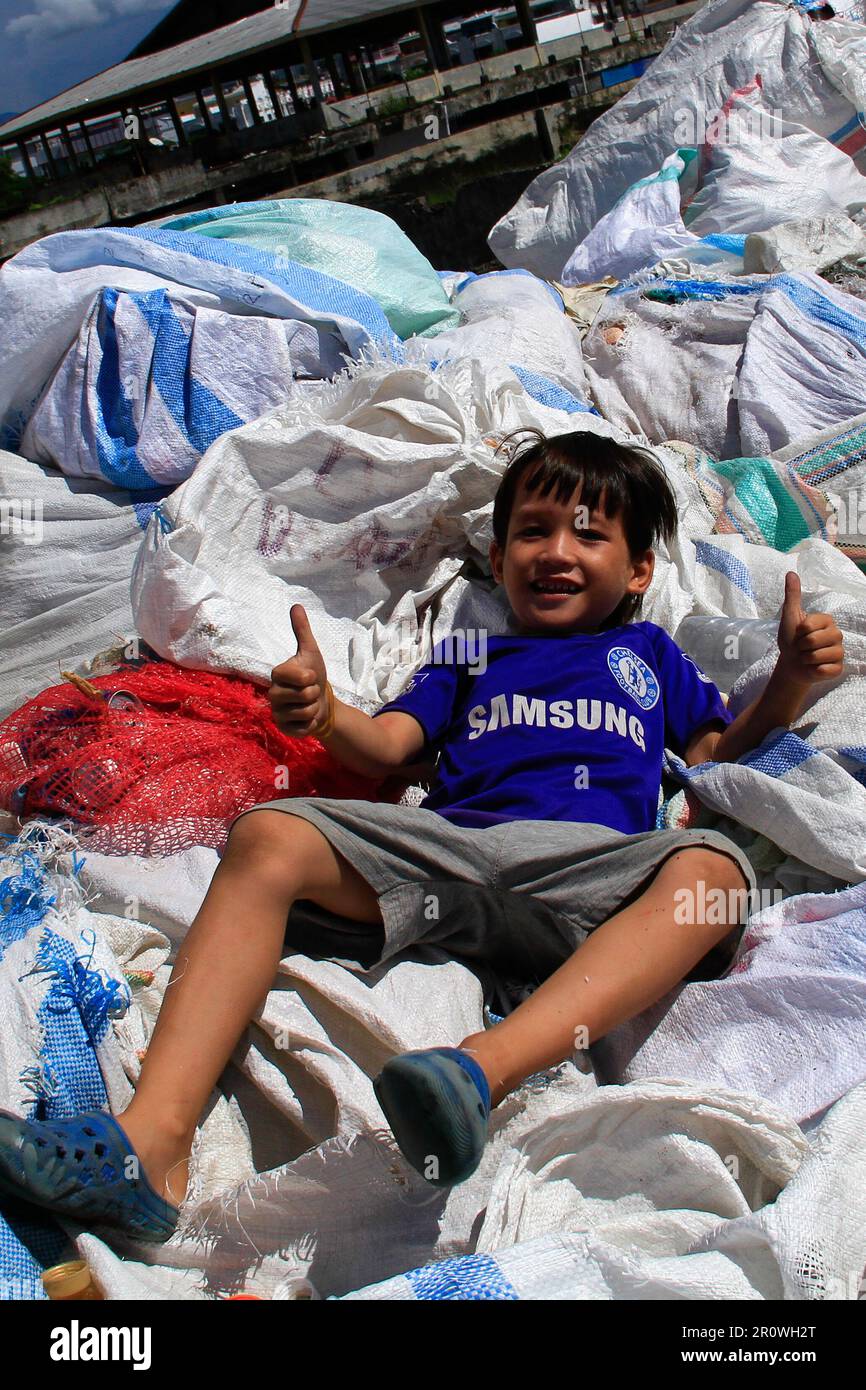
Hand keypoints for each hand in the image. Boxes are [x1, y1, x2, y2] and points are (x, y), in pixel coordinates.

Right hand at [268, 605, 330, 736]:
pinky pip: (303, 727)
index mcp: (277, 674)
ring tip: (308, 704)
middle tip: (310, 692)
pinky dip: (311, 723)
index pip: (300, 676)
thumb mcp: (311, 652)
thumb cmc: (314, 677)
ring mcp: (277, 713)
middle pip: (305, 695)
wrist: (321, 703)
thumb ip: (302, 631)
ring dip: (314, 708)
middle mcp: (272, 694)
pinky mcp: (284, 729)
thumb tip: (296, 606)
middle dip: (315, 693)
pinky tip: (306, 718)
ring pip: (306, 711)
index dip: (311, 677)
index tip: (309, 676)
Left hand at [775, 572, 843, 687]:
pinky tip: (814, 668)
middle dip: (800, 646)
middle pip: (813, 641)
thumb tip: (791, 573)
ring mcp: (839, 652)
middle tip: (801, 648)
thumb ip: (792, 595)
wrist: (791, 663)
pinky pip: (826, 670)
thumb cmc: (791, 639)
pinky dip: (814, 671)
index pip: (808, 626)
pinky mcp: (838, 668)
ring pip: (819, 656)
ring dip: (806, 659)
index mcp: (827, 621)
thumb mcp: (790, 616)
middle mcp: (837, 634)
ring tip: (806, 658)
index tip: (798, 634)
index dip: (798, 632)